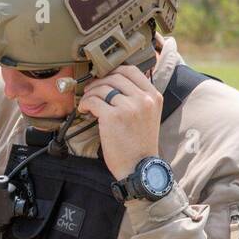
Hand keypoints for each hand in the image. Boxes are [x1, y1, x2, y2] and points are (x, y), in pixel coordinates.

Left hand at [77, 64, 163, 179]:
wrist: (140, 167)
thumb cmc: (140, 145)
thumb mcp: (149, 116)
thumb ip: (138, 98)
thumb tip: (114, 83)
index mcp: (154, 96)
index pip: (132, 70)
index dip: (114, 71)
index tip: (104, 78)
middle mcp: (143, 99)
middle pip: (115, 76)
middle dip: (99, 82)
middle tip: (91, 91)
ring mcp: (129, 107)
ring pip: (102, 88)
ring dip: (90, 93)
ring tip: (87, 103)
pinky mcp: (113, 117)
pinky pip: (93, 101)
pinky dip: (85, 104)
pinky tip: (84, 110)